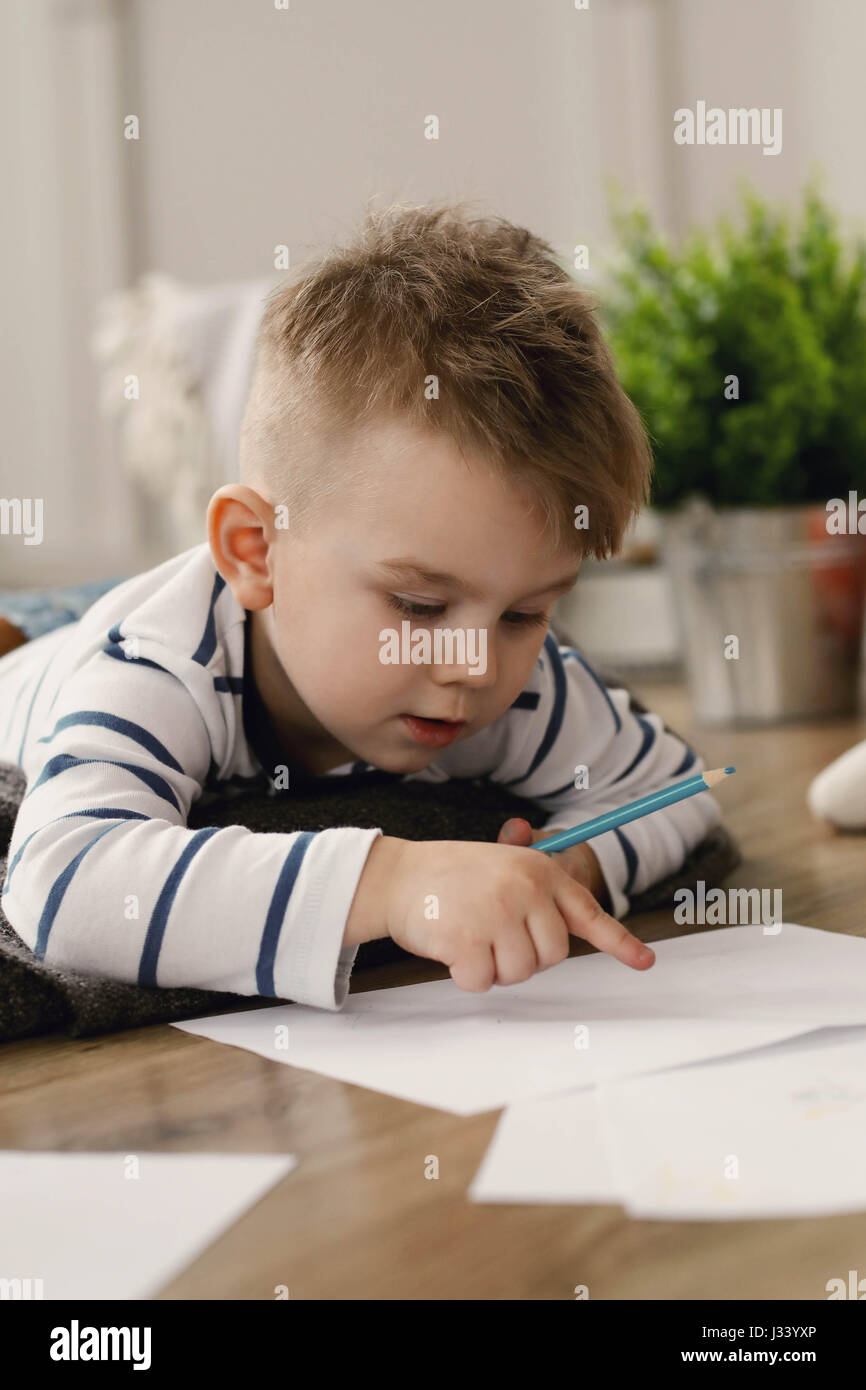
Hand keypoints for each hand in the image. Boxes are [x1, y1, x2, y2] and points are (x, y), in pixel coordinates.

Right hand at [345, 833, 654, 993]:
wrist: (396, 876)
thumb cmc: (450, 876)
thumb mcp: (502, 866)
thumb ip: (535, 893)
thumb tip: (565, 932)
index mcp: (539, 871)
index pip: (588, 912)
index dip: (619, 942)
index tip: (645, 962)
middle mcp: (525, 890)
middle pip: (552, 956)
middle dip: (525, 957)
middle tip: (493, 935)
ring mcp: (497, 915)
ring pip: (520, 973)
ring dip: (494, 967)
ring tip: (470, 934)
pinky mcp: (468, 940)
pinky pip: (484, 983)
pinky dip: (467, 975)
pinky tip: (451, 948)